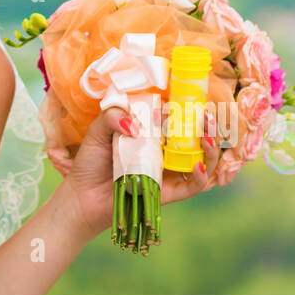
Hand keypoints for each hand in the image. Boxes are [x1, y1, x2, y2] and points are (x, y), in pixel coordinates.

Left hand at [60, 105, 220, 235]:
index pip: (177, 119)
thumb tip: (135, 125)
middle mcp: (164, 152)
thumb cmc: (91, 161)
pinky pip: (191, 187)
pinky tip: (199, 165)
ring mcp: (168, 173)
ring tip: (208, 138)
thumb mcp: (98, 130)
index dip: (190, 110)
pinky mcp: (167, 193)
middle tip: (209, 116)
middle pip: (196, 139)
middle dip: (208, 127)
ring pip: (201, 162)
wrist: (83, 194)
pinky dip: (200, 177)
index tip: (195, 100)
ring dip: (211, 151)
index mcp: (151, 134)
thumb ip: (112, 116)